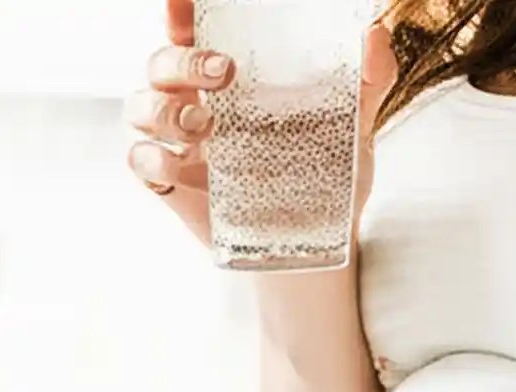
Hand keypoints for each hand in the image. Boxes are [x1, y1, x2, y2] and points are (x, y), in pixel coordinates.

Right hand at [124, 0, 397, 248]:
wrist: (317, 243)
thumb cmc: (325, 175)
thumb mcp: (353, 125)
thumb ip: (368, 79)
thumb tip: (376, 35)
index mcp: (227, 79)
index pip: (191, 32)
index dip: (178, 12)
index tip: (181, 0)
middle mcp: (194, 103)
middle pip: (160, 64)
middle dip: (182, 60)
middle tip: (225, 71)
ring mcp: (178, 144)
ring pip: (140, 107)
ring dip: (164, 110)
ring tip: (206, 127)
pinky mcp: (172, 185)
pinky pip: (139, 162)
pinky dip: (149, 158)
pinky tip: (175, 162)